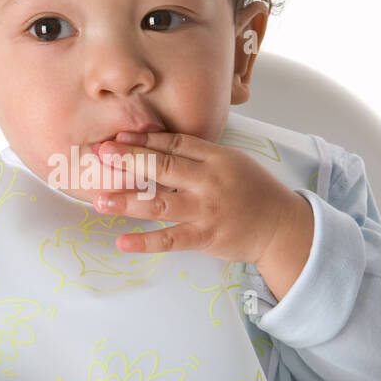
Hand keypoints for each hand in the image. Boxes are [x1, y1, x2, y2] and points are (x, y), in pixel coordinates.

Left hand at [92, 128, 303, 265]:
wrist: (281, 226)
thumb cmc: (254, 191)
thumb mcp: (232, 162)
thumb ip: (199, 155)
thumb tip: (157, 147)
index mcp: (216, 157)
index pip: (175, 144)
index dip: (144, 140)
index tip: (118, 138)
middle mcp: (209, 181)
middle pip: (163, 167)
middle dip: (129, 160)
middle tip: (102, 156)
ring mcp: (206, 210)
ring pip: (160, 203)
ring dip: (127, 201)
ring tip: (100, 201)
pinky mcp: (205, 237)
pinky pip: (170, 239)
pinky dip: (145, 242)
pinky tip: (122, 242)